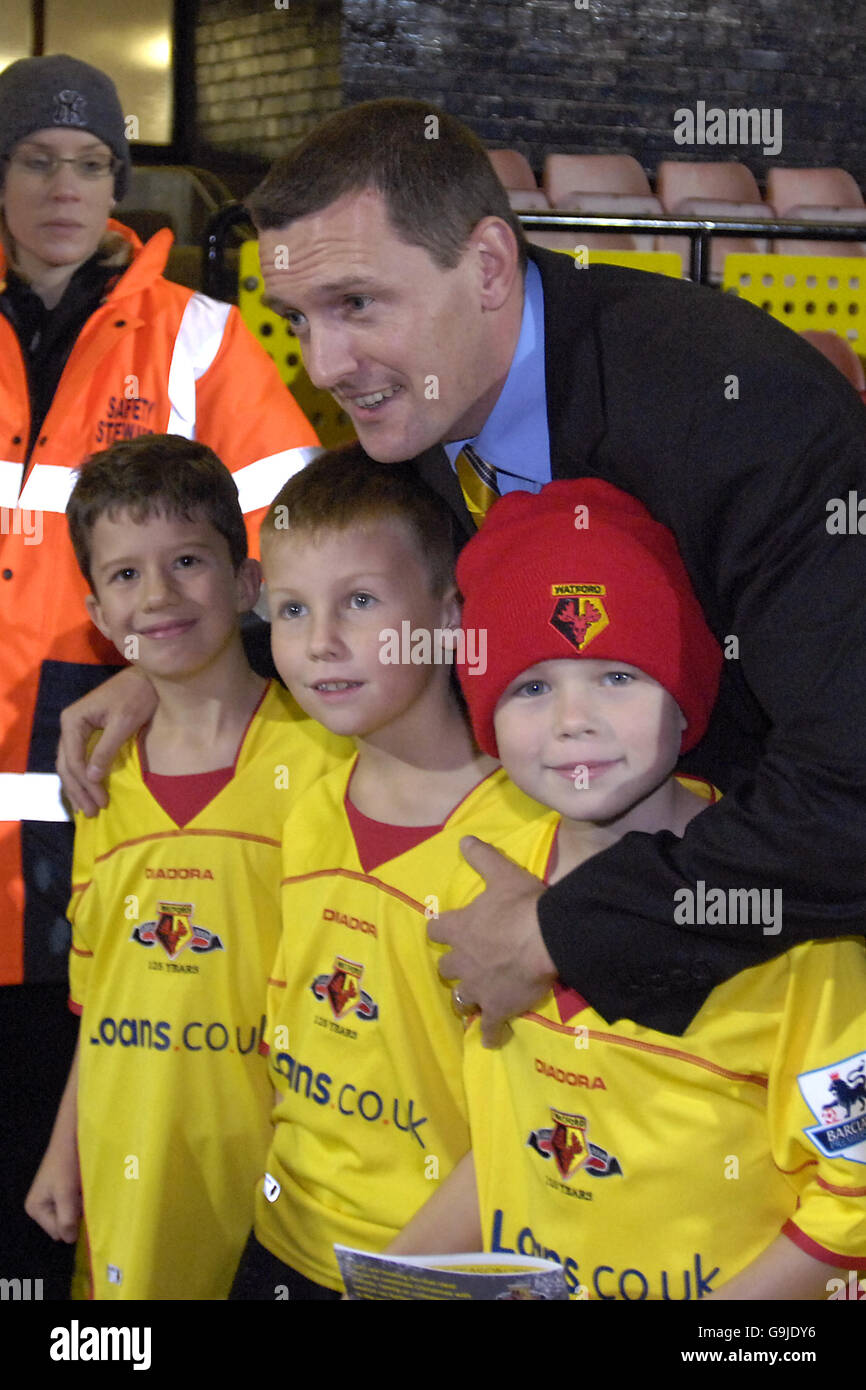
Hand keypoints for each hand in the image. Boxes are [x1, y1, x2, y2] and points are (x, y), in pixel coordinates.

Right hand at [25, 1144, 81, 1242]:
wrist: (72, 1136)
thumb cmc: (67, 1163)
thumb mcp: (65, 1193)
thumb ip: (66, 1219)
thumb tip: (70, 1239)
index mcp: (35, 1209)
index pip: (57, 1232)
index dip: (72, 1224)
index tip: (82, 1208)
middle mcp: (41, 1206)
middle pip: (63, 1225)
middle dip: (76, 1215)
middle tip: (84, 1198)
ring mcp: (52, 1198)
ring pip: (71, 1214)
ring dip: (82, 1206)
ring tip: (86, 1191)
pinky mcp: (63, 1190)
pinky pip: (74, 1203)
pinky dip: (82, 1198)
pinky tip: (86, 1187)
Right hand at [57, 667, 157, 814]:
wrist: (149, 678)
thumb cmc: (137, 696)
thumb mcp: (122, 723)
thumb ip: (105, 749)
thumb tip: (91, 777)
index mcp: (73, 720)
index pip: (73, 759)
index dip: (86, 784)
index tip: (101, 802)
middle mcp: (69, 724)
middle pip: (67, 765)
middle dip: (78, 791)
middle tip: (91, 813)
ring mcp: (76, 729)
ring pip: (70, 764)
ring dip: (78, 787)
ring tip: (87, 809)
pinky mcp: (88, 732)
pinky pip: (80, 758)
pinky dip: (83, 777)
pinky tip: (88, 791)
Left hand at [428, 836, 556, 1046]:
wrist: (546, 939)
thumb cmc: (522, 905)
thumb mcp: (502, 874)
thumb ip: (482, 857)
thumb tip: (463, 839)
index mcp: (459, 928)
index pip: (436, 930)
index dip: (442, 930)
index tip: (447, 931)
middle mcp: (462, 961)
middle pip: (445, 970)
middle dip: (454, 968)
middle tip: (467, 966)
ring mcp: (478, 988)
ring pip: (462, 999)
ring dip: (467, 999)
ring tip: (476, 1001)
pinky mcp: (498, 1008)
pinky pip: (490, 1028)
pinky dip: (491, 1034)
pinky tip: (492, 1040)